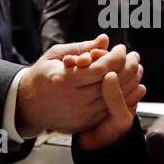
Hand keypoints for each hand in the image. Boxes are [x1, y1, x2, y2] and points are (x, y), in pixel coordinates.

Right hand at [16, 35, 144, 135]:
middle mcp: (72, 100)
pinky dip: (122, 98)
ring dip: (129, 83)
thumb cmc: (42, 75)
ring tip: (136, 68)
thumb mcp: (55, 55)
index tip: (122, 48)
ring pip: (113, 99)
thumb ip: (81, 47)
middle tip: (135, 56)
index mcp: (63, 80)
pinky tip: (130, 85)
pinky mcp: (83, 124)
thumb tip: (105, 39)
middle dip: (128, 68)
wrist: (28, 105)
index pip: (100, 69)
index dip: (116, 57)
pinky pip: (109, 111)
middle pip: (110, 84)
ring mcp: (79, 115)